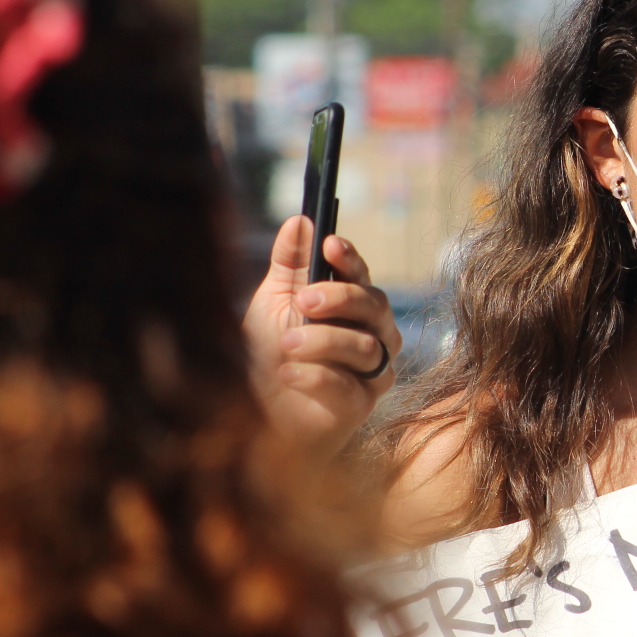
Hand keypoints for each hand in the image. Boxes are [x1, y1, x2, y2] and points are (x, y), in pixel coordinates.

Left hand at [244, 216, 401, 466]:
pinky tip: (287, 373)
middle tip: (304, 299)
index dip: (350, 259)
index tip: (328, 244)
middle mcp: (373, 334)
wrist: (261, 415)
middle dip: (340, 298)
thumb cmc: (272, 353)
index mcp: (353, 305)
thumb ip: (289, 264)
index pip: (361, 276)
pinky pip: (348, 387)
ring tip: (287, 344)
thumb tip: (299, 221)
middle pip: (375, 306)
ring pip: (365, 347)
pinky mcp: (361, 405)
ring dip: (323, 341)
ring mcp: (372, 371)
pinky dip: (315, 376)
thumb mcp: (273, 302)